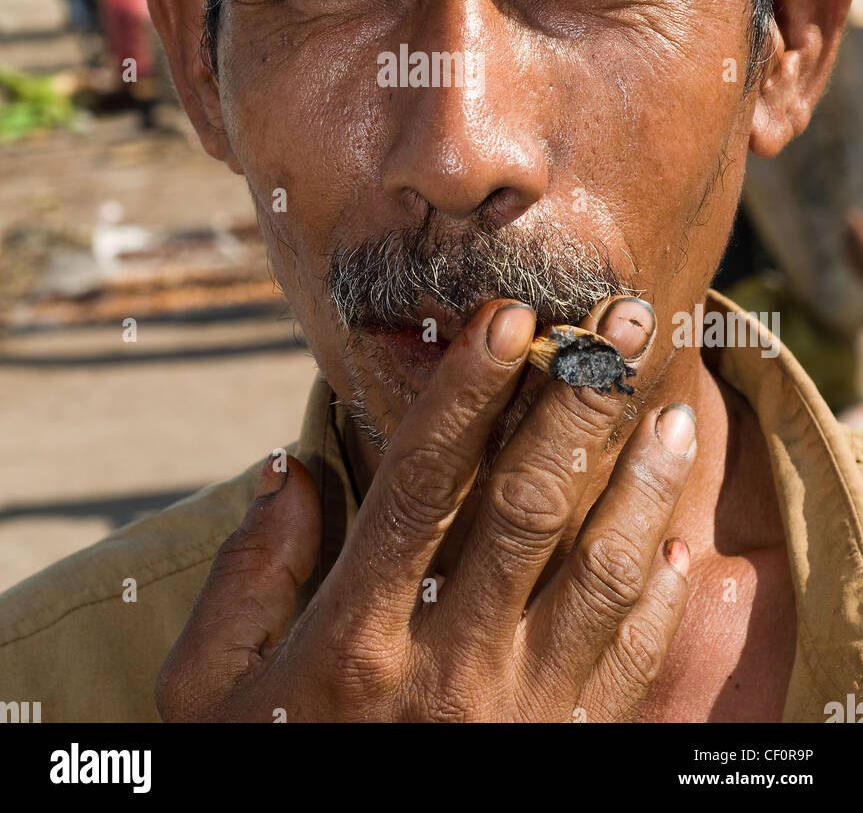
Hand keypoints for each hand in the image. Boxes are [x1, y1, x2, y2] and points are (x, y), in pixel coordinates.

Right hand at [156, 297, 695, 721]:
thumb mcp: (209, 696)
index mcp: (354, 639)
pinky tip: (682, 538)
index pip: (423, 483)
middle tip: (619, 322)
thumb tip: (290, 471)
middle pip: (528, 508)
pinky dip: (663, 601)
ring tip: (671, 409)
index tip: (508, 315)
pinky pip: (631, 670)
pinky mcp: (566, 756)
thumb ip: (245, 578)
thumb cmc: (265, 777)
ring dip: (642, 486)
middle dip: (578, 402)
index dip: (469, 391)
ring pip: (602, 578)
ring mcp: (518, 719)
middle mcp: (446, 671)